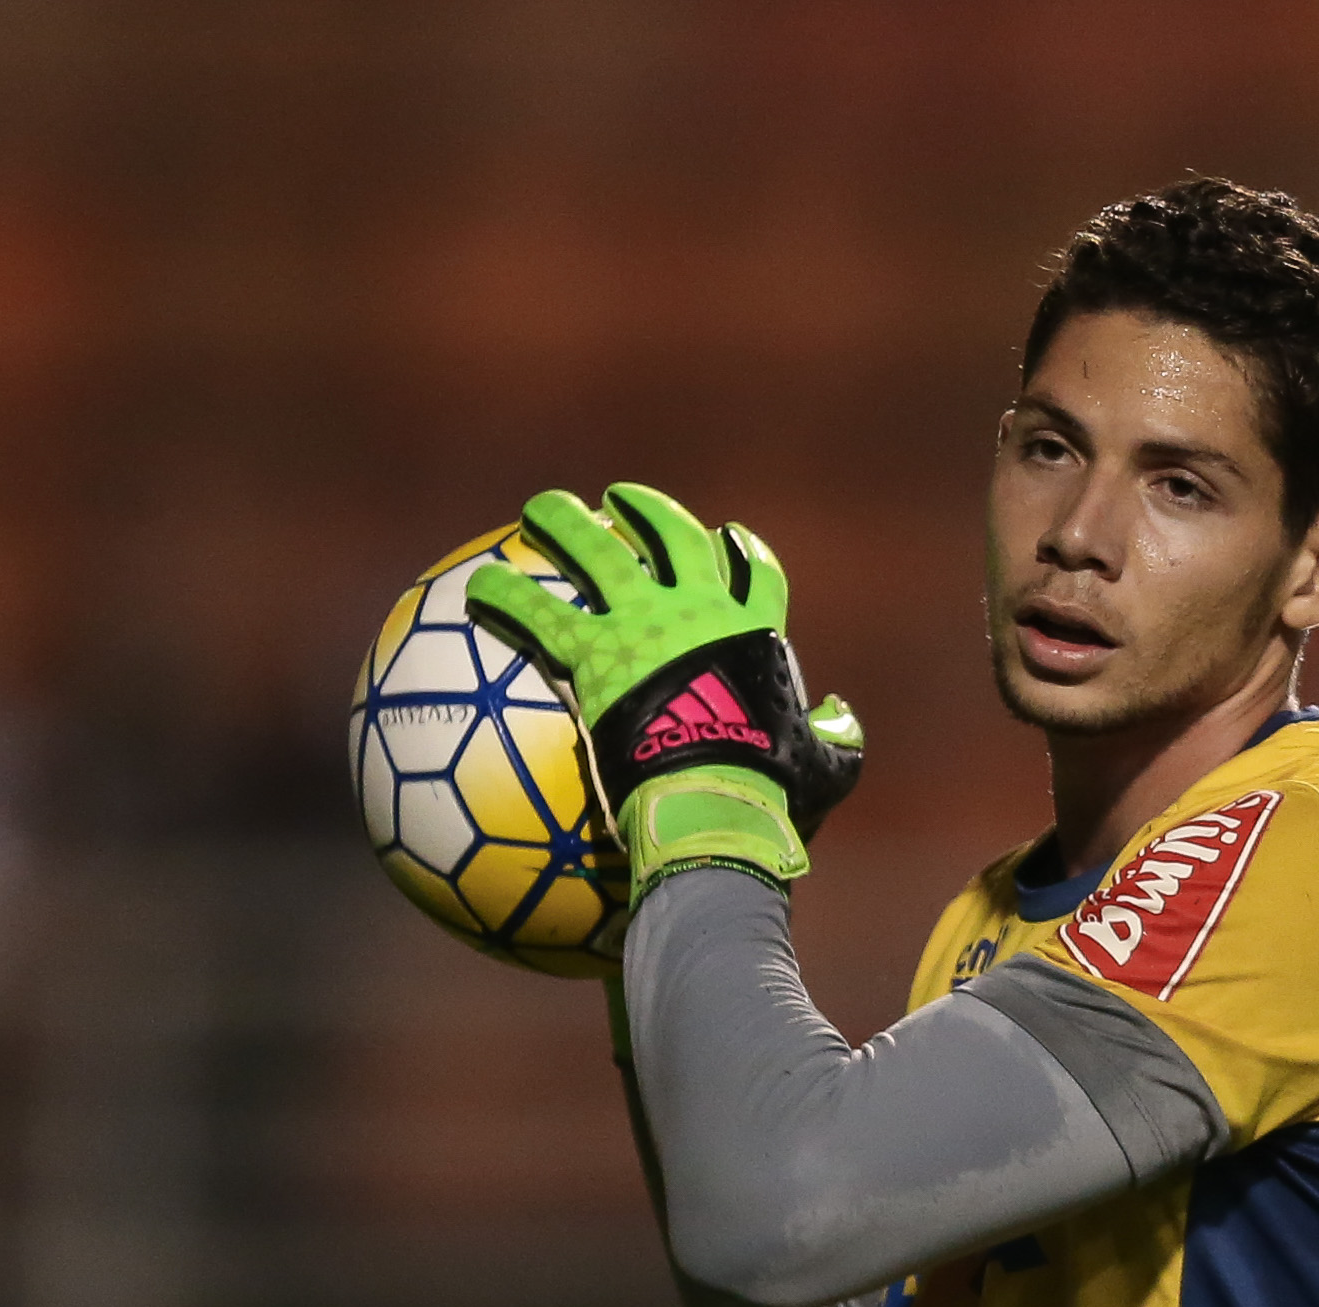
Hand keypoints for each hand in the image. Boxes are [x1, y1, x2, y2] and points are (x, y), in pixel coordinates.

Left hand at [466, 483, 862, 895]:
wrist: (714, 795)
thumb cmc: (770, 790)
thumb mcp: (823, 765)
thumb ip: (837, 737)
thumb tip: (843, 718)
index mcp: (752, 633)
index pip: (753, 575)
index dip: (740, 553)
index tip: (724, 536)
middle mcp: (697, 611)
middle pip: (671, 538)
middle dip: (644, 510)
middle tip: (620, 500)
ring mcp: (643, 624)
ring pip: (598, 554)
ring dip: (567, 525)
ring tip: (542, 509)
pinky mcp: (594, 652)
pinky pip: (538, 615)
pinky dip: (507, 597)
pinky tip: (475, 587)